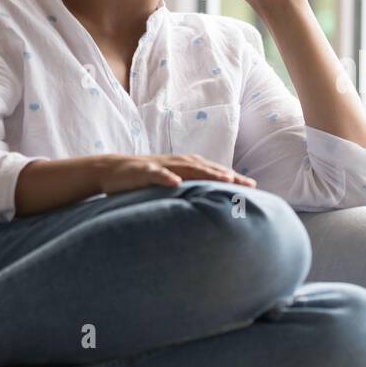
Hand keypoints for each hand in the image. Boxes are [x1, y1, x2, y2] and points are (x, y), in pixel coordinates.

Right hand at [97, 153, 256, 195]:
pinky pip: (157, 174)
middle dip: (228, 175)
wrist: (112, 170)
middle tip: (247, 185)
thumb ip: (189, 190)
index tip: (253, 187)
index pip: (214, 171)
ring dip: (207, 173)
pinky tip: (176, 183)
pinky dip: (167, 177)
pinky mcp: (143, 171)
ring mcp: (161, 166)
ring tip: (225, 180)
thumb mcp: (171, 184)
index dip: (233, 178)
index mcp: (186, 166)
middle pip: (207, 168)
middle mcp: (178, 163)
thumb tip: (209, 204)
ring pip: (187, 168)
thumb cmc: (146, 180)